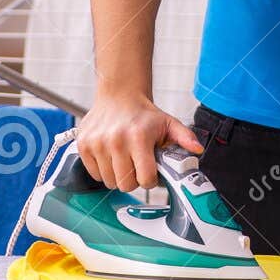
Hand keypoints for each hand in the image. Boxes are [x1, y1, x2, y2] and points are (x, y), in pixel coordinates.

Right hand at [77, 89, 201, 190]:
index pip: (145, 179)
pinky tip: (110, 156)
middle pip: (125, 185)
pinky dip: (102, 170)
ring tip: (123, 159)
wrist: (119, 95)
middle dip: (133, 180)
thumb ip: (184, 137)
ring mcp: (97, 143)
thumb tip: (197, 150)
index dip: (150, 179)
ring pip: (109, 181)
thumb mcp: (168, 123)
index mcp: (139, 137)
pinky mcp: (83, 145)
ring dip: (117, 175)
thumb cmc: (144, 114)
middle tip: (136, 165)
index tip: (150, 171)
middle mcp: (115, 140)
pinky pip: (93, 174)